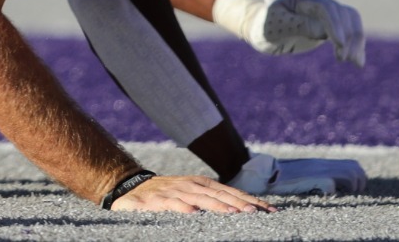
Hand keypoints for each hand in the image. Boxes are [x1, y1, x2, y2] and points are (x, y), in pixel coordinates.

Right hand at [112, 174, 271, 212]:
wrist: (128, 187)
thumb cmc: (164, 195)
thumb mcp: (189, 193)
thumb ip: (210, 199)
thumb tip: (241, 208)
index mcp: (201, 184)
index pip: (231, 192)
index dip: (249, 201)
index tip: (270, 210)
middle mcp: (190, 186)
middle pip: (220, 194)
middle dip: (239, 203)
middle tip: (257, 213)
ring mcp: (173, 193)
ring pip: (199, 199)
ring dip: (217, 206)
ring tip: (234, 214)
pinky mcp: (156, 202)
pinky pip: (171, 206)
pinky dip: (183, 208)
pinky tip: (194, 214)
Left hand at [214, 0, 365, 65]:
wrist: (262, 31)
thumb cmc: (266, 27)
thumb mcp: (277, 27)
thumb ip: (298, 25)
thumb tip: (322, 29)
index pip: (325, 8)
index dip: (334, 24)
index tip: (339, 44)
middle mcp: (319, 1)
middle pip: (343, 14)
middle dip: (348, 35)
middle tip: (342, 58)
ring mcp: (327, 13)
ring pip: (351, 21)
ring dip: (356, 41)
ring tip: (355, 63)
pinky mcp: (332, 25)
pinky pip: (350, 31)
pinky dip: (357, 45)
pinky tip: (358, 62)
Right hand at [228, 152, 366, 195]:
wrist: (265, 173)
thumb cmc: (282, 176)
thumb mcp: (303, 172)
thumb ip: (317, 174)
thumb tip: (332, 184)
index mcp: (321, 163)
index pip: (352, 164)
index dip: (359, 176)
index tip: (356, 187)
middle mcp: (322, 165)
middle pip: (354, 168)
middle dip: (360, 182)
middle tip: (355, 192)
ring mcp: (318, 171)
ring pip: (349, 175)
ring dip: (352, 186)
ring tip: (347, 194)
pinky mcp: (311, 179)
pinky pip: (330, 185)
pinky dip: (332, 191)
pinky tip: (326, 196)